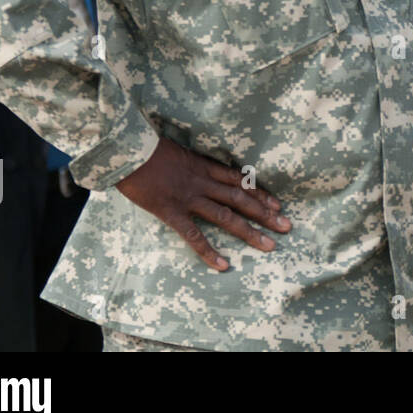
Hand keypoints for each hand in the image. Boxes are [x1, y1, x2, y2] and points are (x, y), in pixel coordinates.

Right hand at [116, 137, 290, 270]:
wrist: (125, 149)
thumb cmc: (146, 148)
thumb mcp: (175, 149)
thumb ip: (190, 162)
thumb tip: (196, 169)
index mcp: (204, 165)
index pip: (240, 180)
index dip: (260, 193)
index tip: (278, 204)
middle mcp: (203, 182)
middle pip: (241, 199)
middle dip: (265, 213)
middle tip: (287, 226)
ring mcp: (189, 197)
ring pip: (225, 216)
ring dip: (249, 232)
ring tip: (269, 246)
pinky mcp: (171, 211)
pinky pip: (193, 235)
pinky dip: (208, 251)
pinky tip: (223, 265)